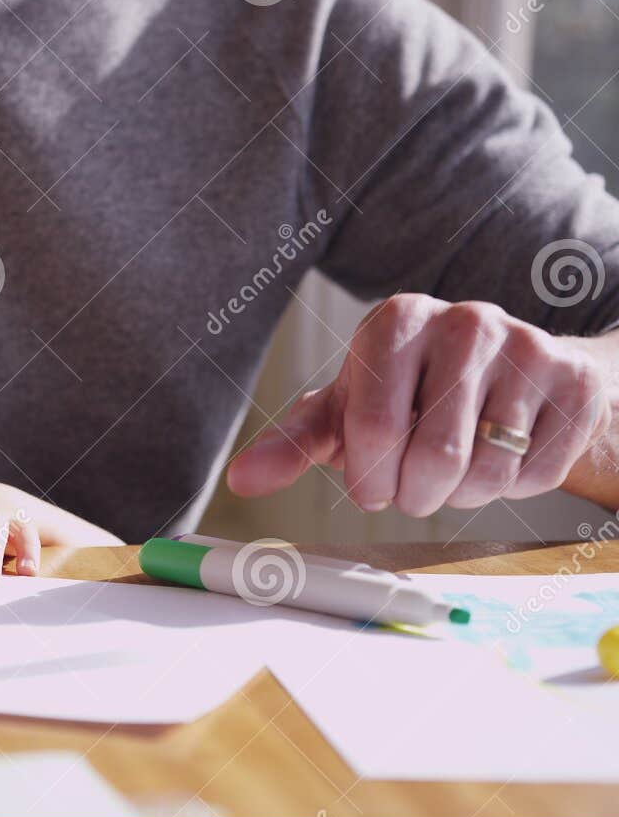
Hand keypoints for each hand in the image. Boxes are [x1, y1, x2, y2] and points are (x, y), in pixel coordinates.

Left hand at [228, 294, 612, 515]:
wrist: (504, 377)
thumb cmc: (407, 397)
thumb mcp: (344, 413)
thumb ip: (290, 444)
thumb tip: (240, 479)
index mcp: (396, 321)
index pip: (373, 427)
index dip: (368, 477)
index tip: (371, 481)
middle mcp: (466, 321)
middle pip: (434, 457)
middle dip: (414, 494)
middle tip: (412, 484)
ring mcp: (529, 347)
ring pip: (488, 471)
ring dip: (462, 495)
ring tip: (455, 465)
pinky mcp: (576, 383)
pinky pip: (537, 474)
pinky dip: (513, 488)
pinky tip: (502, 454)